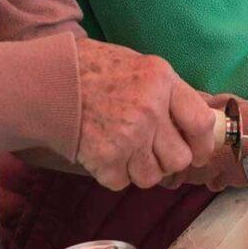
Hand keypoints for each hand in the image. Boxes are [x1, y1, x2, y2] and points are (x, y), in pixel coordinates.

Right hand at [72, 39, 221, 189]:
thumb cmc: (90, 70)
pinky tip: (101, 152)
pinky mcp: (104, 157)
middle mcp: (149, 108)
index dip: (203, 145)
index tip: (199, 153)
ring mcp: (128, 134)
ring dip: (139, 170)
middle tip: (151, 152)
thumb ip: (167, 93)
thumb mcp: (138, 66)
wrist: (44, 81)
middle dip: (167, 161)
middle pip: (179, 159)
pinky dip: (112, 174)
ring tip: (122, 149)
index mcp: (162, 80)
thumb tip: (194, 125)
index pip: (201, 123)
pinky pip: (121, 182)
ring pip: (151, 176)